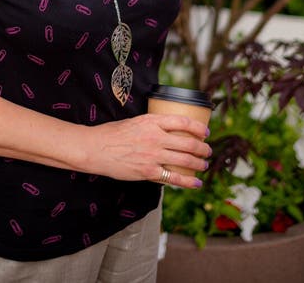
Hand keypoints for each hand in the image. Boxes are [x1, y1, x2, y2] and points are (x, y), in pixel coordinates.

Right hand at [84, 113, 209, 187]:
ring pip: (185, 160)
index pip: (183, 122)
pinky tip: (196, 183)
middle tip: (207, 151)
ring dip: (199, 164)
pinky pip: (174, 178)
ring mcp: (153, 156)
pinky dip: (188, 182)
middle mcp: (156, 137)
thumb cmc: (112, 133)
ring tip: (204, 165)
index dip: (198, 127)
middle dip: (203, 148)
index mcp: (152, 121)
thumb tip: (166, 130)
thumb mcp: (134, 121)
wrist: (96, 148)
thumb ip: (151, 125)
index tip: (205, 132)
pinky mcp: (149, 172)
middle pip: (188, 143)